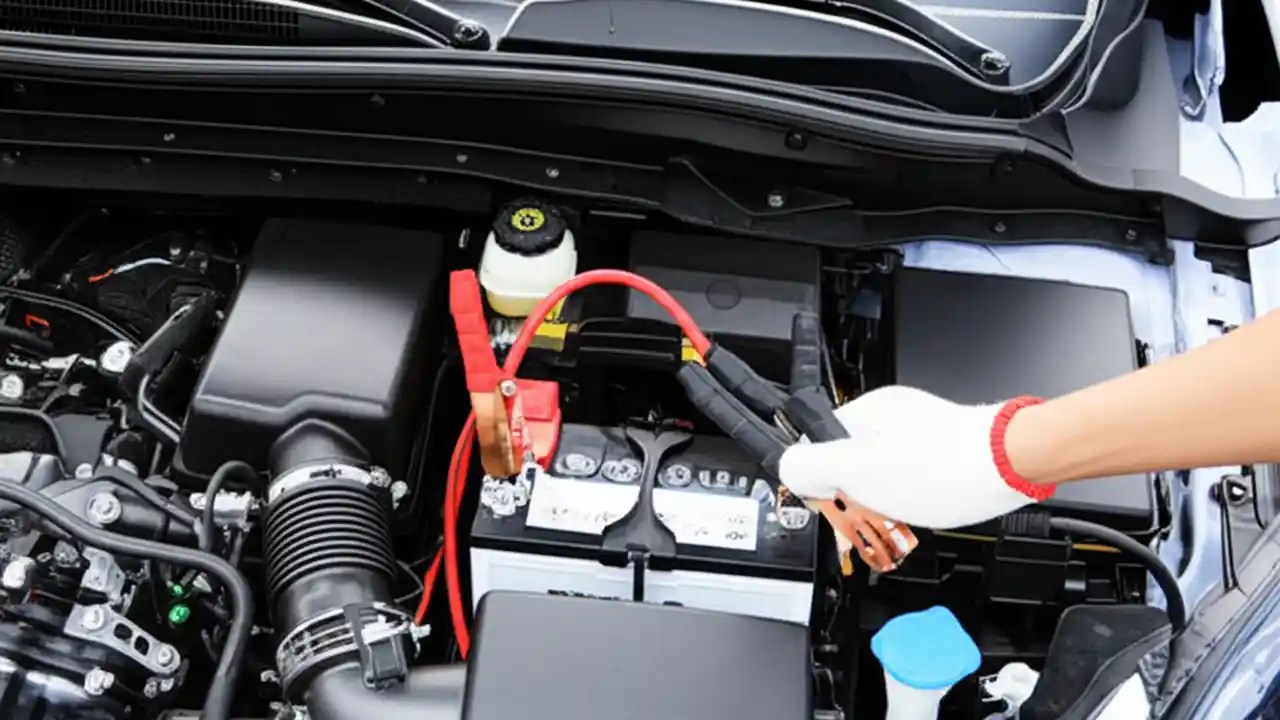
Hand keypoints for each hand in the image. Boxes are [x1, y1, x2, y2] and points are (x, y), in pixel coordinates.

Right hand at [778, 386, 1052, 527]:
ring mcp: (919, 430)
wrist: (1012, 466)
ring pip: (882, 472)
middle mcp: (892, 416)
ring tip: (901, 516)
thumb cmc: (946, 468)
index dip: (823, 482)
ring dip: (886, 500)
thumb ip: (813, 466)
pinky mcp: (943, 446)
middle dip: (858, 495)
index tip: (836, 504)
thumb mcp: (860, 471)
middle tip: (872, 514)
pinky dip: (912, 496)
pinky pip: (910, 474)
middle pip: (850, 461)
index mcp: (864, 413)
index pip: (818, 446)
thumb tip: (786, 466)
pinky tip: (924, 507)